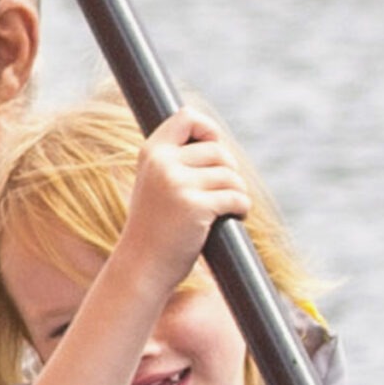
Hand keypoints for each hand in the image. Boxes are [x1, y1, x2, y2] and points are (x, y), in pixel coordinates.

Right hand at [115, 111, 248, 295]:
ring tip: (224, 210)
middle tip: (221, 194)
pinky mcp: (195, 207)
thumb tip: (216, 139)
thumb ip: (176, 160)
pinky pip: (236, 197)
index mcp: (150, 154)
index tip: (213, 149)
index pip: (186, 117)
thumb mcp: (155, 184)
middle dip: (228, 172)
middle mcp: (162, 164)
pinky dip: (241, 208)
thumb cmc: (154, 227)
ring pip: (230, 175)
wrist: (141, 267)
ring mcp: (177, 185)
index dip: (208, 129)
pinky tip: (233, 218)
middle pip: (218, 151)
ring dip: (237, 193)